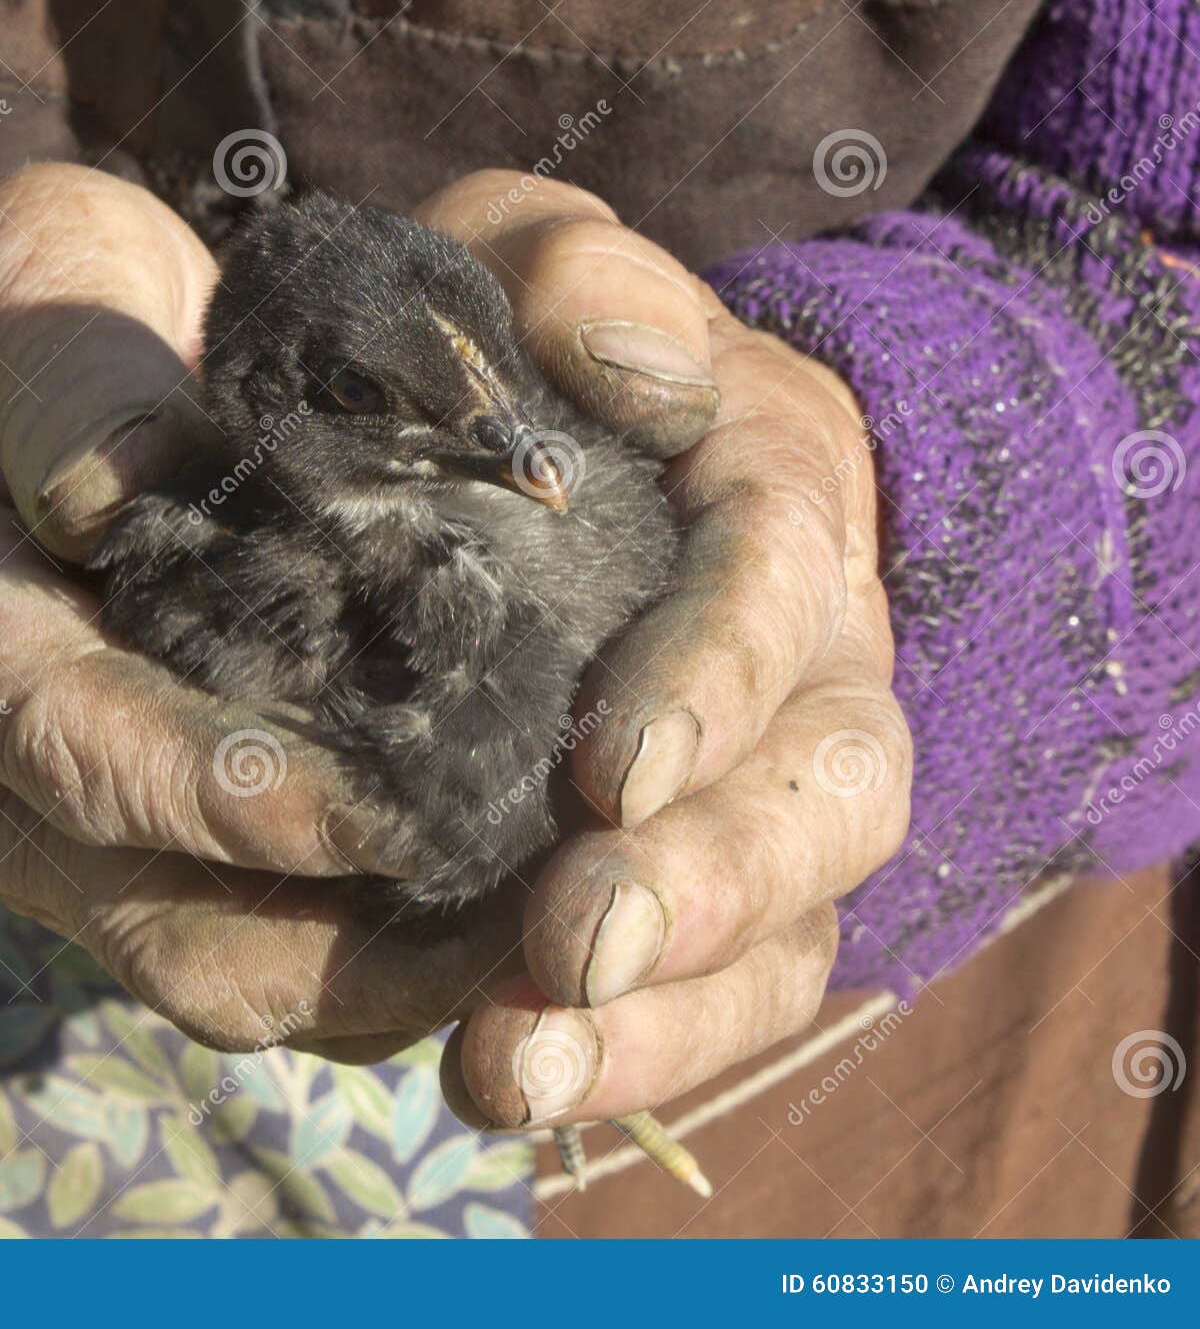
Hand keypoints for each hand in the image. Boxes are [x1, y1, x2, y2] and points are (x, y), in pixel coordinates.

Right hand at [0, 163, 524, 1046]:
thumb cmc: (28, 315)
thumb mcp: (33, 283)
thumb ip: (71, 381)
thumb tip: (121, 491)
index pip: (81, 753)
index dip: (230, 797)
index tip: (395, 808)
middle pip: (170, 935)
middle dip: (355, 948)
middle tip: (539, 902)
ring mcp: (72, 840)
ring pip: (231, 983)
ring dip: (392, 979)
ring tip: (551, 919)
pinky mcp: (143, 856)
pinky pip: (269, 960)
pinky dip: (382, 961)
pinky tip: (502, 901)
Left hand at [417, 172, 910, 1127]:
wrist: (539, 453)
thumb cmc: (521, 351)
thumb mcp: (516, 263)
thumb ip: (564, 268)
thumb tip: (635, 358)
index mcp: (774, 478)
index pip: (782, 573)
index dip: (714, 673)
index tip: (607, 769)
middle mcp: (814, 645)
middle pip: (832, 782)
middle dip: (713, 875)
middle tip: (571, 943)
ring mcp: (780, 775)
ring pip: (794, 919)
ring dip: (668, 1007)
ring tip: (515, 1067)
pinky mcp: (727, 877)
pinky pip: (730, 987)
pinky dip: (638, 1048)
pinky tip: (513, 1081)